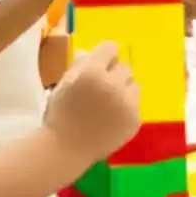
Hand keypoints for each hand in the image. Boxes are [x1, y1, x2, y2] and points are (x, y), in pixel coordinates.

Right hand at [44, 42, 140, 163]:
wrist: (66, 149)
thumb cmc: (60, 114)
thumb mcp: (63, 83)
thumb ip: (80, 65)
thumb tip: (93, 52)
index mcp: (92, 73)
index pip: (110, 47)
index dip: (103, 56)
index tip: (98, 64)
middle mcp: (113, 85)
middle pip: (124, 66)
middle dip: (114, 74)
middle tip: (102, 87)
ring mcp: (126, 104)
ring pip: (134, 84)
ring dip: (123, 89)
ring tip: (108, 103)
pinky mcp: (135, 120)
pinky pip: (135, 104)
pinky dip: (126, 108)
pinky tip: (111, 118)